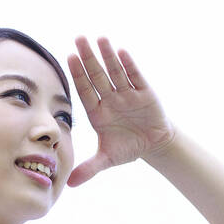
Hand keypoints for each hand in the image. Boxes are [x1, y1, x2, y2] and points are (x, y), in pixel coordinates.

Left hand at [65, 34, 177, 186]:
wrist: (154, 145)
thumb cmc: (128, 148)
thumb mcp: (108, 159)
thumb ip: (89, 168)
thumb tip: (69, 184)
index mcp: (98, 112)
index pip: (86, 90)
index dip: (78, 75)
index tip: (69, 58)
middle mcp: (110, 99)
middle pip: (97, 75)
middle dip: (89, 58)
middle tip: (78, 39)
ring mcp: (127, 94)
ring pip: (115, 72)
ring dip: (108, 56)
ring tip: (100, 39)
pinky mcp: (144, 93)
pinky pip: (135, 77)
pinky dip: (129, 66)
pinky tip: (121, 52)